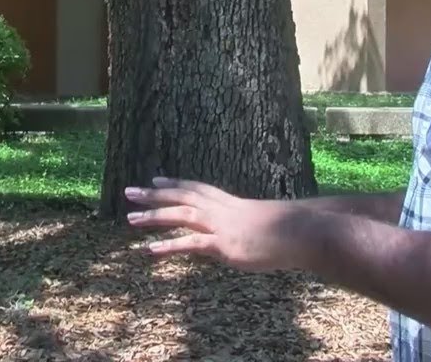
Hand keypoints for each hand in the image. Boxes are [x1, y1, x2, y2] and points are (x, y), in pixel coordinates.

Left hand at [124, 177, 308, 272]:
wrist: (301, 233)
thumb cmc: (289, 231)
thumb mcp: (262, 224)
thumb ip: (246, 227)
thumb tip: (244, 233)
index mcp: (229, 203)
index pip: (196, 188)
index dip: (175, 184)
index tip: (155, 180)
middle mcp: (221, 210)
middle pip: (181, 196)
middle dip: (154, 195)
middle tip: (128, 192)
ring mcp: (220, 226)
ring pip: (180, 215)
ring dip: (153, 216)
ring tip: (130, 220)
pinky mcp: (222, 245)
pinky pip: (190, 244)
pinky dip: (168, 245)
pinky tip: (149, 250)